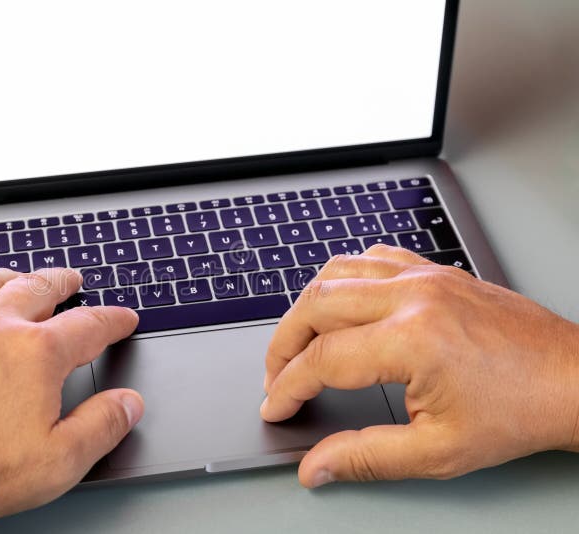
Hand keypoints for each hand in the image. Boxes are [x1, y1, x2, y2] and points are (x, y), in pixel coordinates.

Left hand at [0, 268, 142, 532]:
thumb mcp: (59, 461)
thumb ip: (102, 426)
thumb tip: (128, 403)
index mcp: (35, 353)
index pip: (90, 325)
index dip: (114, 320)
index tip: (123, 319)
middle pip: (39, 288)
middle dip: (63, 282)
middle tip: (74, 280)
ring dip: (11, 277)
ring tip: (21, 278)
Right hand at [261, 245, 578, 487]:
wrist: (574, 380)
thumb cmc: (519, 412)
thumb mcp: (438, 451)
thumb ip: (366, 457)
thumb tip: (316, 466)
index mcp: (413, 340)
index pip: (322, 359)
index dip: (287, 386)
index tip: (276, 407)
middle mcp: (413, 296)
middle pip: (316, 306)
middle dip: (283, 346)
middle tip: (276, 378)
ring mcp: (424, 275)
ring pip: (336, 273)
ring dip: (306, 308)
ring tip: (297, 341)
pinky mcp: (435, 269)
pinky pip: (371, 257)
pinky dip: (342, 278)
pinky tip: (340, 302)